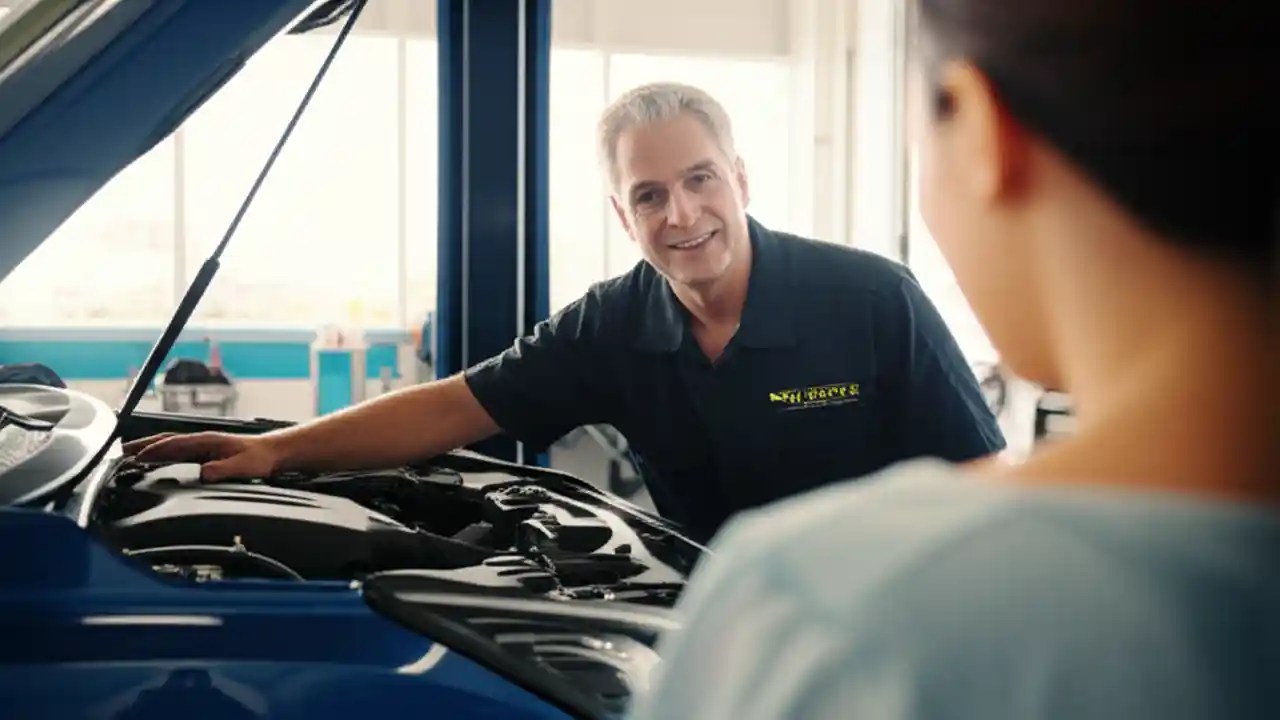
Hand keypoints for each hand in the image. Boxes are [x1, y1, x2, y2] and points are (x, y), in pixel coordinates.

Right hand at [122, 432, 280, 480]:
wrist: (273, 453)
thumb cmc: (260, 458)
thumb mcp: (244, 466)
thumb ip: (224, 469)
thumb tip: (203, 474)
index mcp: (206, 441)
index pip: (173, 444)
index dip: (154, 451)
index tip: (135, 458)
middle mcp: (200, 441)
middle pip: (164, 441)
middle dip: (140, 446)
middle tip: (117, 454)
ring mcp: (200, 446)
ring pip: (167, 446)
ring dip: (146, 449)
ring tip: (125, 457)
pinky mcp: (202, 454)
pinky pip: (174, 453)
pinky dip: (158, 455)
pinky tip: (151, 464)